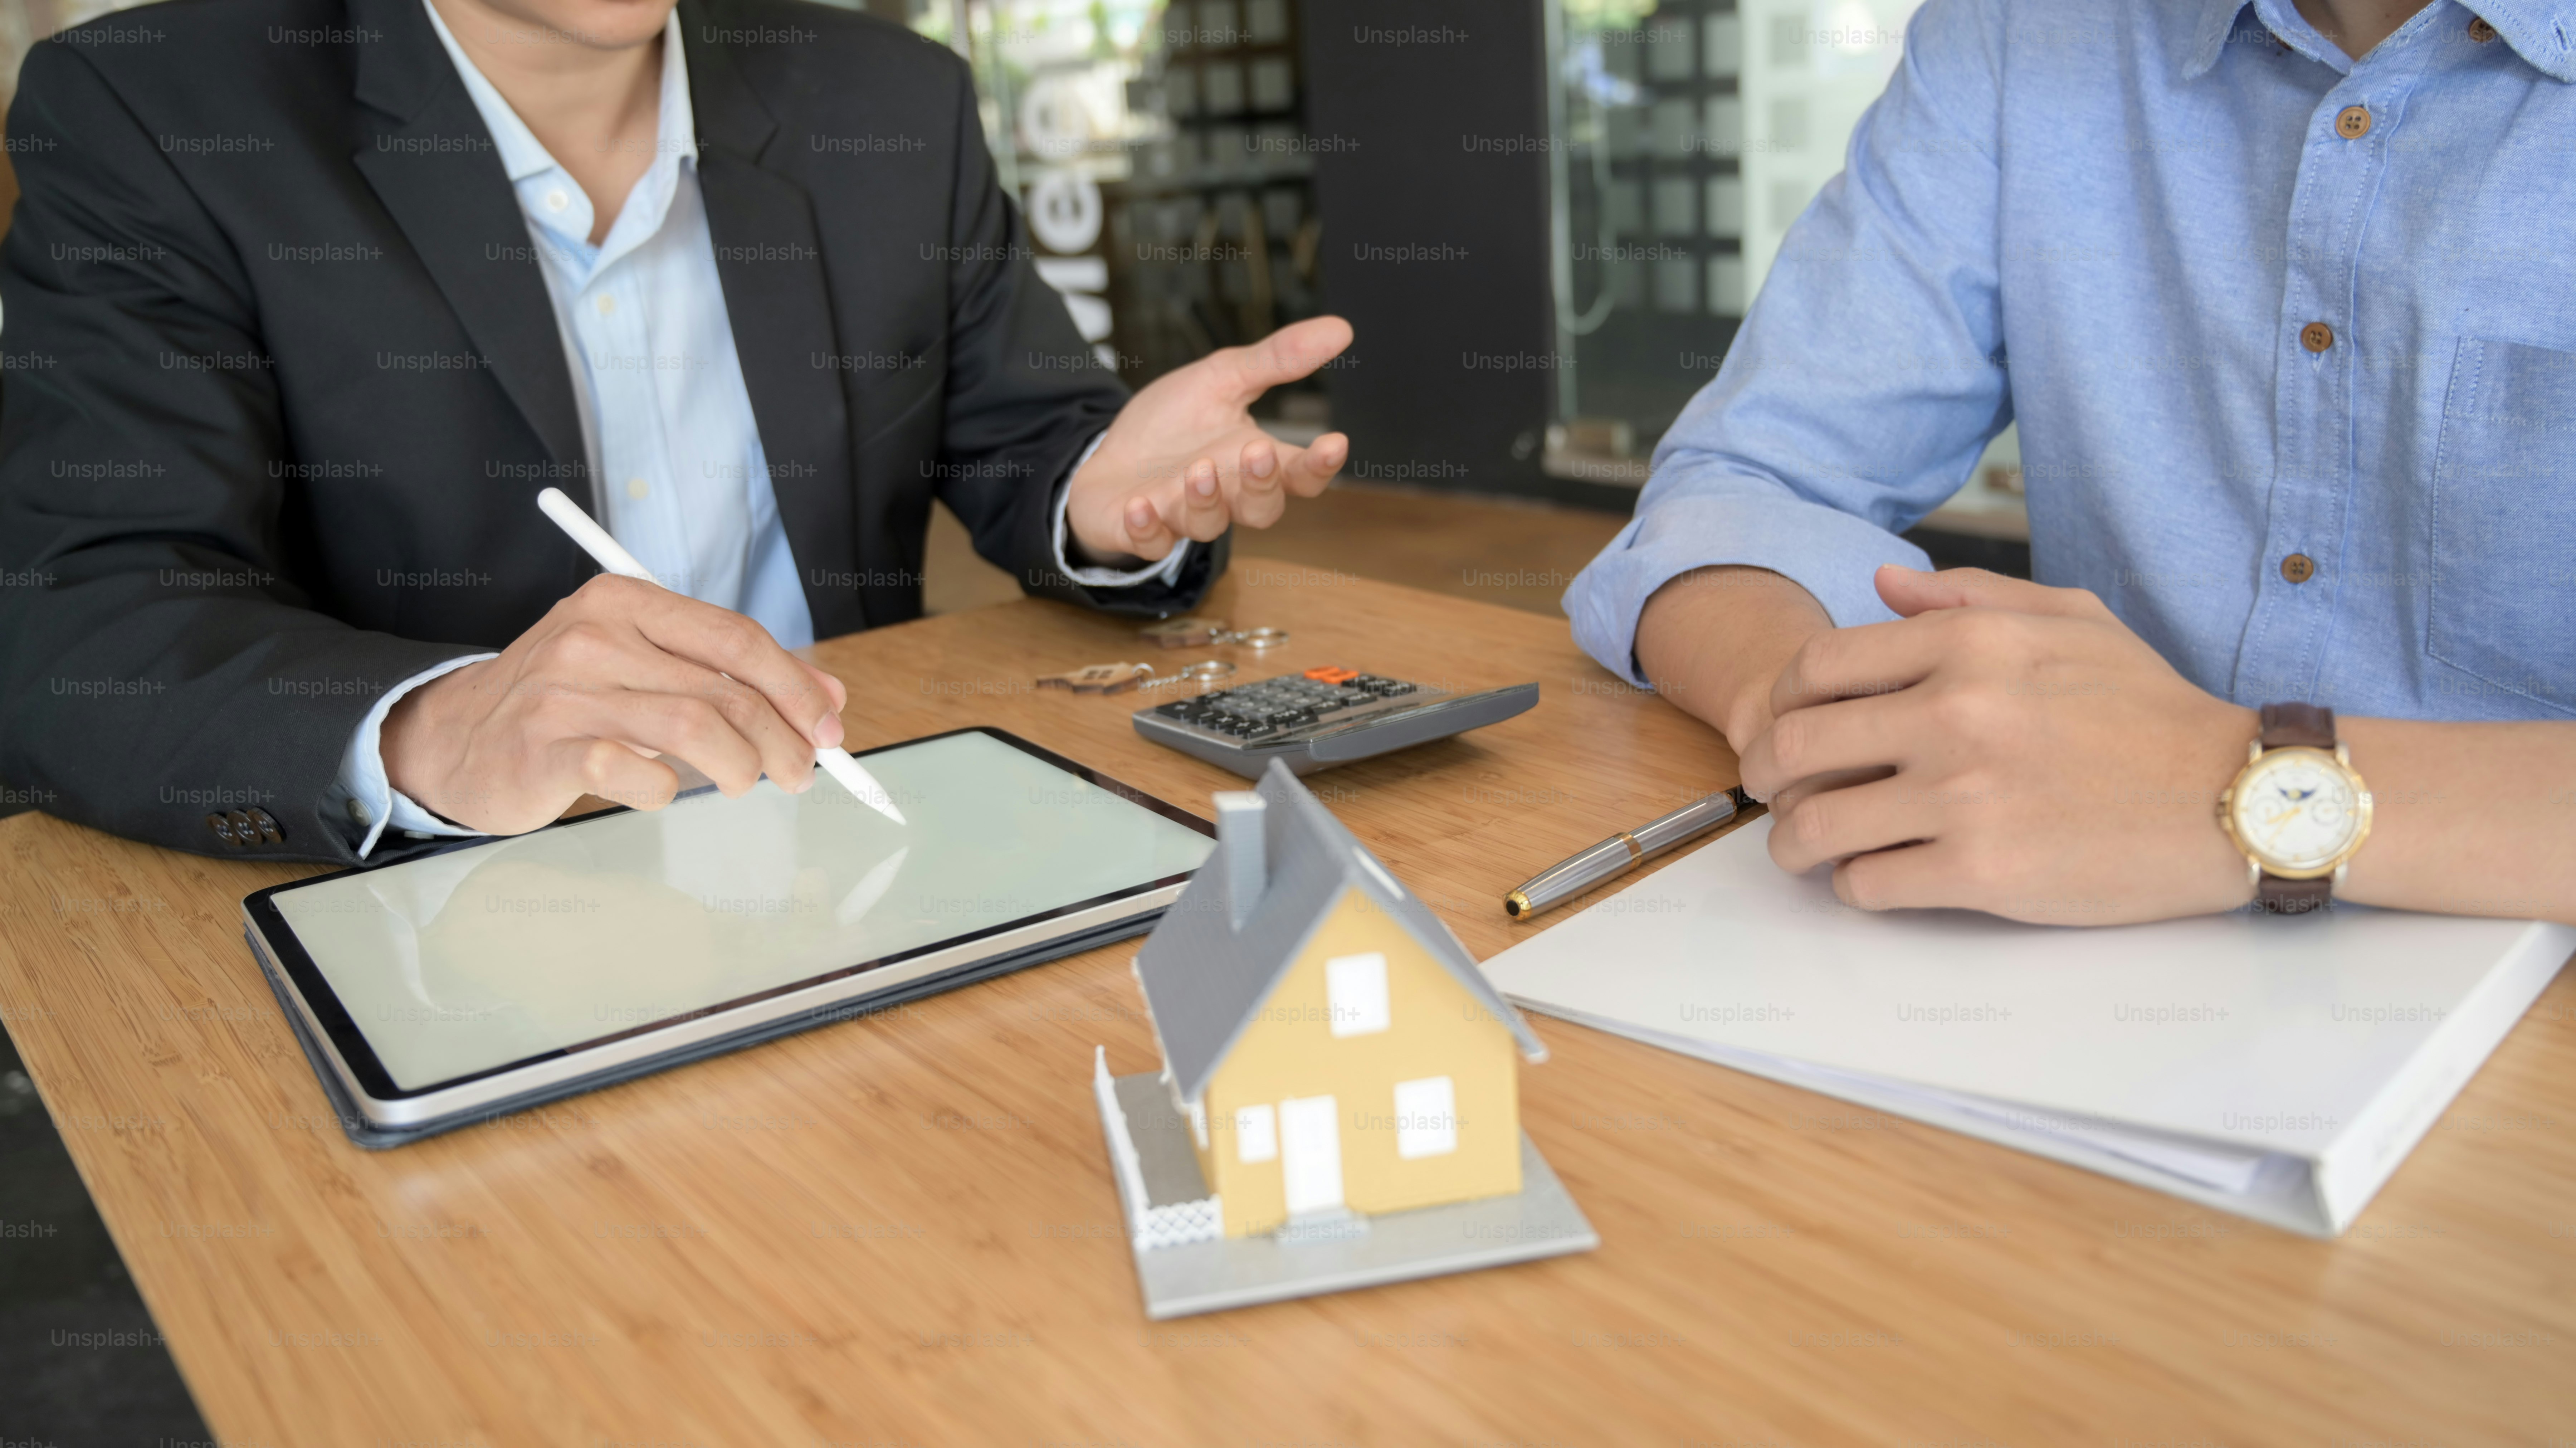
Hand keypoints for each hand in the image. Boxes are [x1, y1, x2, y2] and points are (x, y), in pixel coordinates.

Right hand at [380, 575, 850, 833]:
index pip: (738, 638)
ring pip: (695, 727)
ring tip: (748, 783)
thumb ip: (731, 674)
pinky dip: (666, 789)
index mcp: (625, 600)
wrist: (456, 738)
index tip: (830, 728)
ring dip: (742, 766)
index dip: (797, 686)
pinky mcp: (545, 747)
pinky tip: (661, 790)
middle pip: (726, 688)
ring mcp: (565, 690)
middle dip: (784, 738)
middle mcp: (594, 635)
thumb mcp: (646, 666)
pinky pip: (637, 772)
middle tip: (802, 773)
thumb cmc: (568, 701)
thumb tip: (828, 699)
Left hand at [1063, 316, 1353, 565]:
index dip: (1320, 464)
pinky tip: (1138, 505)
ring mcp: (1184, 516)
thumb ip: (1276, 360)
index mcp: (1251, 461)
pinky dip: (1147, 528)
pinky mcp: (1142, 531)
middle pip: (1263, 509)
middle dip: (1262, 485)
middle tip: (1259, 451)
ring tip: (1197, 470)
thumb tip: (1341, 329)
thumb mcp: (1222, 378)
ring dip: (1205, 501)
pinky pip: (1151, 542)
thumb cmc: (1173, 423)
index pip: (1299, 473)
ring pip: (1209, 525)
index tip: (1336, 441)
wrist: (1110, 452)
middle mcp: (1225, 495)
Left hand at [1735, 565, 2258, 923]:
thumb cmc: (2151, 711)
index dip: (1783, 703)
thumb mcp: (2071, 620)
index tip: (1788, 727)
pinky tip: (1874, 877)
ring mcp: (1963, 797)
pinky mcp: (1979, 873)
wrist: (2235, 797)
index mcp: (1969, 645)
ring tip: (1807, 847)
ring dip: (1795, 843)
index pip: (1816, 667)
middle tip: (1776, 793)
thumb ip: (1967, 596)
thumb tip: (1882, 582)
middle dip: (1767, 775)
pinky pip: (1866, 884)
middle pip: (1795, 746)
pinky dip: (1854, 885)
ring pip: (1815, 826)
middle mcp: (1954, 714)